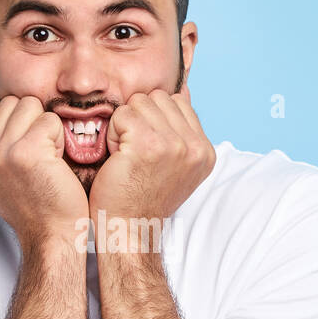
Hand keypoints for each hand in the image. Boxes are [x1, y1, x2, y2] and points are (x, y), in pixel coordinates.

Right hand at [0, 95, 88, 251]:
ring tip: (45, 158)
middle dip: (28, 123)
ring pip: (29, 105)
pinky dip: (58, 138)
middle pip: (9, 102)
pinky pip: (49, 119)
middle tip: (36, 157)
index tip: (19, 153)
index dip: (12, 123)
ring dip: (44, 128)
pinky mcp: (25, 152)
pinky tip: (55, 162)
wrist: (51, 234)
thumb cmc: (32, 202)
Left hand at [90, 82, 214, 222]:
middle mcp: (195, 147)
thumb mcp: (175, 163)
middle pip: (158, 97)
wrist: (128, 229)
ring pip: (139, 102)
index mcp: (204, 150)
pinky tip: (118, 158)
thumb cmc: (142, 197)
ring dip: (125, 126)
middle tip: (135, 154)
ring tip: (127, 156)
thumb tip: (184, 89)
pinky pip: (122, 114)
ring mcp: (175, 145)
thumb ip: (182, 127)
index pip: (178, 101)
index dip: (155, 119)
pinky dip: (113, 134)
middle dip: (140, 119)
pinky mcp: (148, 144)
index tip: (149, 150)